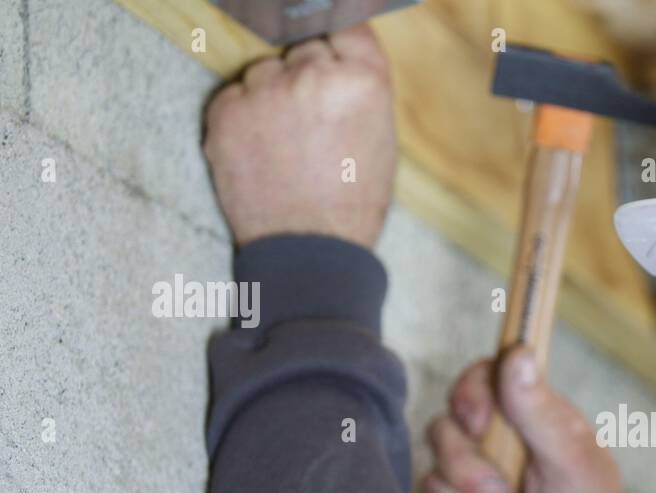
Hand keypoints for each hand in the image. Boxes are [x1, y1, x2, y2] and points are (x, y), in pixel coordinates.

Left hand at [202, 25, 396, 248]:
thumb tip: (336, 56)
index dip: (338, 47)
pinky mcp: (225, 110)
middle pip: (303, 50)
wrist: (308, 251)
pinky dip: (244, 118)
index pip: (345, 28)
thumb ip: (359, 89)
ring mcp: (264, 90)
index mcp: (362, 81)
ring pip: (265, 71)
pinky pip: (235, 96)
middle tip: (312, 124)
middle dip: (306, 78)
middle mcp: (312, 75)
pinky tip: (262, 153)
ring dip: (272, 96)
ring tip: (286, 145)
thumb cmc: (352, 202)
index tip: (332, 59)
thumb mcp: (380, 140)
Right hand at [422, 346, 655, 492]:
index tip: (480, 426)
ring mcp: (470, 491)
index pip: (477, 381)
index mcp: (527, 420)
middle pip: (442, 433)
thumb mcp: (574, 465)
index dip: (468, 398)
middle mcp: (493, 448)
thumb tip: (517, 353)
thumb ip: (540, 412)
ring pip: (431, 486)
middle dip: (466, 473)